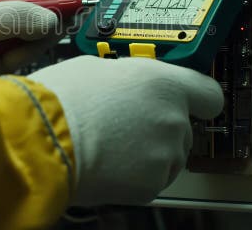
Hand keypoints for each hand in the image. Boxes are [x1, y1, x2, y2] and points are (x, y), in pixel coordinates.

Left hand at [0, 0, 85, 72]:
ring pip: (21, 29)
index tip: (81, 0)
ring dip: (24, 44)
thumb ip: (15, 16)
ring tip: (6, 59)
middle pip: (28, 4)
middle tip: (32, 44)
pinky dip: (11, 57)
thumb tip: (51, 19)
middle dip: (38, 23)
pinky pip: (8, 48)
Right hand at [28, 55, 223, 205]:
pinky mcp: (151, 185)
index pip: (209, 93)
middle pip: (183, 126)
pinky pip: (152, 178)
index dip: (198, 98)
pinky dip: (135, 175)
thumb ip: (130, 77)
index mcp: (165, 83)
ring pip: (168, 155)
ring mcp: (165, 154)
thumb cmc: (61, 99)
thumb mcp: (99, 67)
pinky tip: (109, 162)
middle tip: (127, 123)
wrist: (42, 139)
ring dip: (148, 151)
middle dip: (159, 126)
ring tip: (112, 144)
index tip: (191, 101)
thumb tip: (128, 83)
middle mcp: (173, 118)